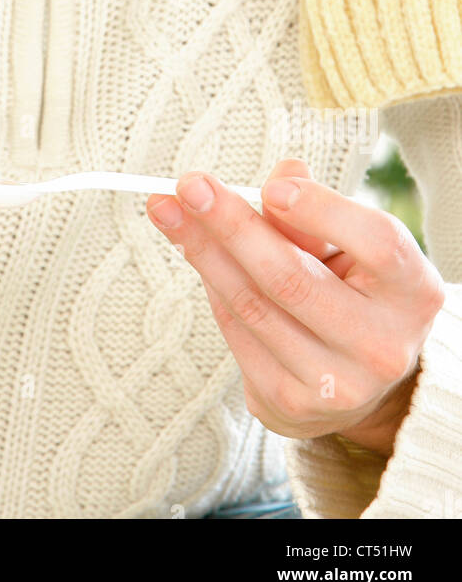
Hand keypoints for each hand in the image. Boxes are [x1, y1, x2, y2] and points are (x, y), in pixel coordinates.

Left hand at [146, 157, 445, 451]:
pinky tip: (193, 251)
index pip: (375, 241)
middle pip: (292, 276)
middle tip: (189, 186)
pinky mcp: (290, 403)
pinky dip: (211, 284)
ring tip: (168, 210)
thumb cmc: (356, 290)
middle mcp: (382, 345)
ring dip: (201, 250)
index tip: (270, 185)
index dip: (320, 210)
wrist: (358, 379)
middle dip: (230, 225)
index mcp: (413, 291)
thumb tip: (280, 178)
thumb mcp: (354, 248)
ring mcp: (336, 384)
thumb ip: (317, 214)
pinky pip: (236, 330)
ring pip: (252, 304)